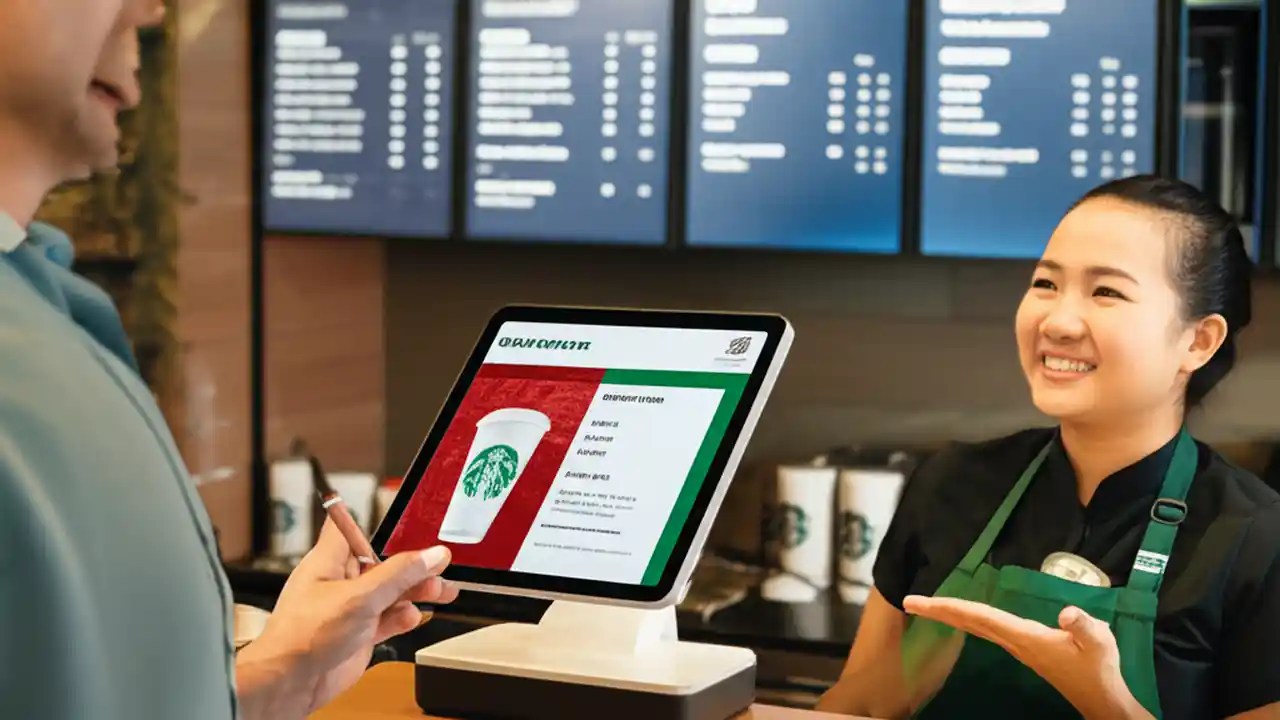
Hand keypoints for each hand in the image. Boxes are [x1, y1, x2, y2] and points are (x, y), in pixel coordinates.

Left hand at [241, 519, 458, 715]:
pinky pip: (388, 619)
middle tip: (440, 568)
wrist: (291, 682)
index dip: (375, 521)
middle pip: (383, 563)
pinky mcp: (359, 634)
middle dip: (413, 566)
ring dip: (416, 592)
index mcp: (331, 560)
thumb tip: (432, 555)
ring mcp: (351, 609)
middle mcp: (341, 581)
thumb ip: (400, 574)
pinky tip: (412, 617)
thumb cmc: (304, 635)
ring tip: (440, 592)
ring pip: (390, 593)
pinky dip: (404, 618)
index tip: (409, 521)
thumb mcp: (361, 597)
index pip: (351, 527)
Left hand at [903, 596, 1151, 719]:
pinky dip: (969, 617)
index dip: (951, 606)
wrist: (1100, 698)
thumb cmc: (1098, 669)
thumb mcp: (1099, 642)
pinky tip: (962, 615)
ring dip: (950, 614)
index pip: (980, 617)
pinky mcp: (1022, 648)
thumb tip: (1069, 613)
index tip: (922, 602)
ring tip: (927, 604)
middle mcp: (1012, 642)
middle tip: (909, 600)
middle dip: (938, 610)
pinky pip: (986, 628)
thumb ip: (1083, 626)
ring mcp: (1015, 646)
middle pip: (968, 622)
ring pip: (975, 626)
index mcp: (1024, 637)